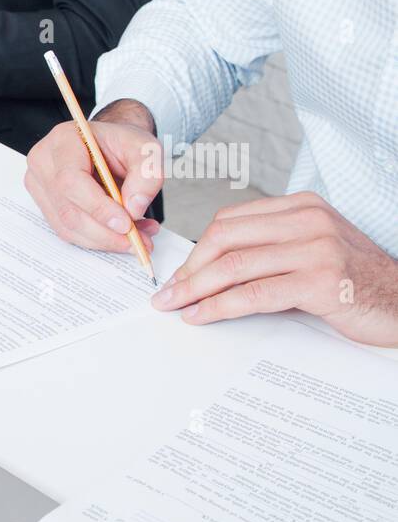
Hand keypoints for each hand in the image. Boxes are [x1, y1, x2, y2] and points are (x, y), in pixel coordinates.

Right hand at [23, 99, 162, 252]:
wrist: (108, 146)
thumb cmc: (122, 143)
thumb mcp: (146, 149)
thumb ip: (146, 175)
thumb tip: (134, 209)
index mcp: (63, 141)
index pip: (71, 181)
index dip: (98, 208)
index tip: (126, 224)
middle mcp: (44, 164)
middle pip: (68, 210)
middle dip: (105, 232)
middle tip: (137, 240)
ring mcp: (40, 186)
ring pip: (67, 227)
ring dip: (103, 239)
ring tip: (136, 237)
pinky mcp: (45, 205)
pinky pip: (68, 231)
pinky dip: (97, 239)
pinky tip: (120, 235)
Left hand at [151, 192, 397, 345]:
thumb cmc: (354, 282)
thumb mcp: (310, 251)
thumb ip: (269, 251)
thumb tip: (208, 270)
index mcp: (302, 206)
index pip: (230, 221)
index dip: (196, 250)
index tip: (177, 274)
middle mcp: (308, 220)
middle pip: (225, 238)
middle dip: (189, 269)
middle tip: (167, 294)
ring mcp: (317, 247)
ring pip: (235, 265)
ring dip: (195, 289)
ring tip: (174, 306)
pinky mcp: (321, 280)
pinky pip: (255, 293)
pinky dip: (220, 306)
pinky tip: (201, 315)